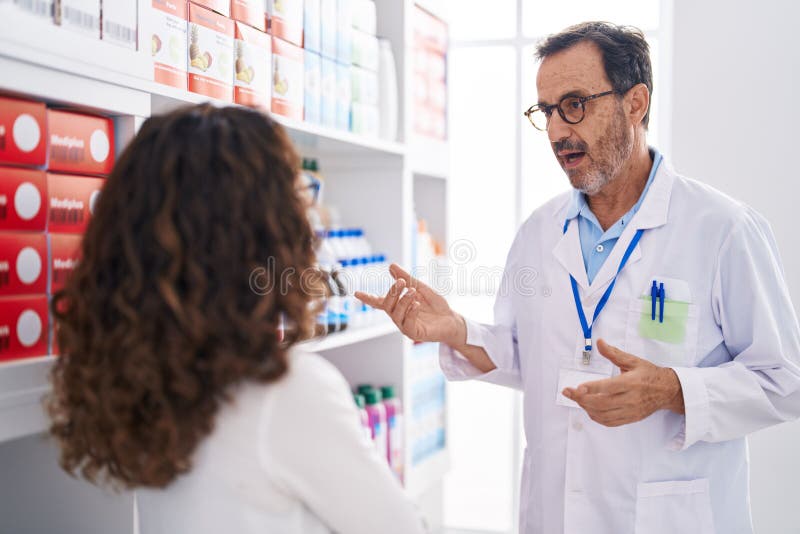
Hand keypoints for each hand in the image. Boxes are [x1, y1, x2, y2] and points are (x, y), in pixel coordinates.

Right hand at [355, 263, 463, 345]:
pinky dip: (410, 312)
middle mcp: (398, 317)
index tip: (356, 293)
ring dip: (402, 300)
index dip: (368, 298)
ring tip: (413, 291)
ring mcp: (405, 326)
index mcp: (398, 306)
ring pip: (395, 314)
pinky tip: (416, 304)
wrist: (452, 319)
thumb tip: (391, 265)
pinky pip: (406, 324)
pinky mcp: (414, 334)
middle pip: (387, 305)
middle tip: (401, 281)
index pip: (379, 302)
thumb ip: (406, 279)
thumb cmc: (436, 305)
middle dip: (392, 292)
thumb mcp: (421, 288)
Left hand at [562, 339, 684, 426]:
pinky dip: (596, 417)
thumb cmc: (648, 374)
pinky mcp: (631, 418)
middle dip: (581, 399)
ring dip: (586, 408)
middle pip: (602, 403)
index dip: (592, 388)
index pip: (609, 387)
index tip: (578, 387)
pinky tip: (589, 409)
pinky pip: (610, 422)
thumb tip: (599, 342)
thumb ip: (614, 353)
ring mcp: (631, 411)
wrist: (668, 391)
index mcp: (632, 382)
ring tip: (577, 398)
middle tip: (568, 392)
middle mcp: (631, 399)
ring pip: (604, 414)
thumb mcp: (632, 360)